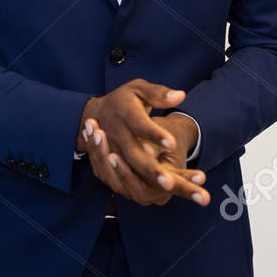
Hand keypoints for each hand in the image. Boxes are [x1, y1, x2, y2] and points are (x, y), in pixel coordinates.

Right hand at [77, 83, 208, 206]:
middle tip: (170, 182)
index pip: (139, 124)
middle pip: (134, 155)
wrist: (96, 113)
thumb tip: (180, 96)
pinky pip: (122, 181)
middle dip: (152, 170)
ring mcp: (111, 151)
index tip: (172, 144)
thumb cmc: (124, 100)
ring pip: (129, 173)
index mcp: (123, 111)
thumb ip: (158, 93)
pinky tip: (164, 187)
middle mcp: (115, 134)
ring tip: (171, 186)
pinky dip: (142, 186)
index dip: (155, 134)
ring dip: (148, 181)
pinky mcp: (108, 165)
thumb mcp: (138, 89)